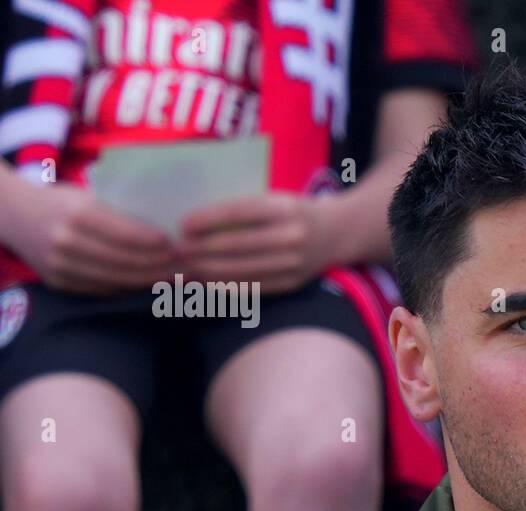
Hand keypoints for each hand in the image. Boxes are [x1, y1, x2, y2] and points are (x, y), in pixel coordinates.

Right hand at [2, 180, 175, 294]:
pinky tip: (149, 285)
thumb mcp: (87, 196)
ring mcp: (61, 266)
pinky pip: (103, 289)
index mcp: (78, 214)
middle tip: (187, 268)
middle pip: (126, 262)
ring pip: (118, 280)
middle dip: (161, 267)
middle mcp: (67, 241)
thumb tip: (168, 231)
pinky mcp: (60, 283)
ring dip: (151, 282)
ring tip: (176, 279)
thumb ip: (120, 213)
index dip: (157, 245)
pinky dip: (130, 288)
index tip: (178, 246)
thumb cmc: (61, 202)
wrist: (13, 216)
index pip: (127, 236)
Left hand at [178, 192, 337, 294]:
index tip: (183, 225)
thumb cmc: (294, 212)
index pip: (239, 213)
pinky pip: (253, 288)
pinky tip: (206, 284)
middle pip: (237, 245)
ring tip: (187, 268)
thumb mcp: (275, 199)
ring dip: (209, 271)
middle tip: (179, 250)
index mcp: (286, 208)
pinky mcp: (292, 282)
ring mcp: (295, 263)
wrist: (338, 233)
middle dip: (202, 249)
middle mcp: (293, 236)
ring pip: (242, 270)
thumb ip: (243, 210)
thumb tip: (196, 226)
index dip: (208, 220)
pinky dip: (226, 287)